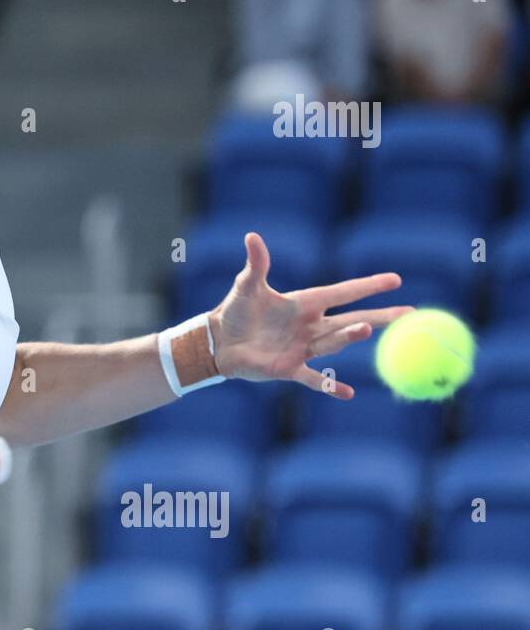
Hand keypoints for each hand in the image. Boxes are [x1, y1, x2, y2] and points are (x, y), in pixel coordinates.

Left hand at [209, 232, 414, 399]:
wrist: (220, 342)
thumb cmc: (236, 311)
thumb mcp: (246, 286)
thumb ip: (256, 264)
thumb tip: (252, 236)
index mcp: (304, 303)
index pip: (342, 292)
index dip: (367, 286)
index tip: (395, 280)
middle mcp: (310, 326)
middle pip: (350, 319)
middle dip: (379, 316)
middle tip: (409, 313)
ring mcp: (302, 348)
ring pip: (333, 343)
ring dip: (349, 336)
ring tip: (365, 328)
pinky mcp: (289, 368)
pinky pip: (313, 379)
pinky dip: (328, 387)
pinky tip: (346, 393)